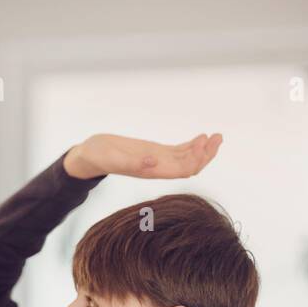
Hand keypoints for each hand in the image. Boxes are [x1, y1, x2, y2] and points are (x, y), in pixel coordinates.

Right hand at [64, 132, 221, 180]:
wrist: (89, 155)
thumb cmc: (98, 157)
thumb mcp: (114, 158)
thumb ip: (132, 162)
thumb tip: (154, 162)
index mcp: (151, 171)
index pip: (182, 170)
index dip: (196, 159)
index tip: (202, 141)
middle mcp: (157, 168)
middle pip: (189, 166)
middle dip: (206, 154)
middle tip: (218, 136)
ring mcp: (157, 160)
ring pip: (187, 159)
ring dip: (203, 149)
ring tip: (217, 135)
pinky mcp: (155, 152)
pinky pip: (179, 151)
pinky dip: (192, 145)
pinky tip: (202, 136)